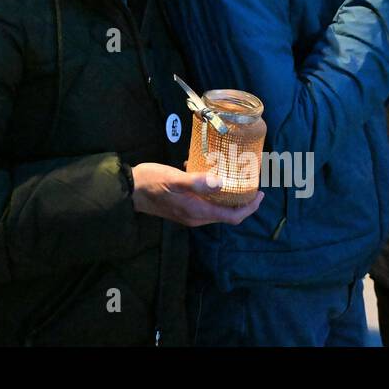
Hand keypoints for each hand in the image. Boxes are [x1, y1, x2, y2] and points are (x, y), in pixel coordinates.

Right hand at [130, 162, 263, 225]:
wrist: (128, 189)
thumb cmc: (150, 182)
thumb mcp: (174, 179)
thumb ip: (196, 182)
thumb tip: (221, 183)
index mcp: (197, 212)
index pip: (232, 217)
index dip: (249, 208)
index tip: (260, 193)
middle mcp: (196, 217)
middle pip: (227, 214)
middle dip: (242, 201)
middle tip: (250, 182)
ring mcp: (188, 213)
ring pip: (216, 208)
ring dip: (227, 195)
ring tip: (234, 176)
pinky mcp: (182, 206)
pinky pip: (204, 202)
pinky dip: (211, 191)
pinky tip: (206, 172)